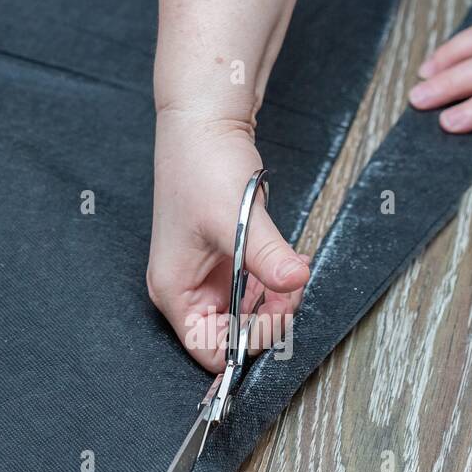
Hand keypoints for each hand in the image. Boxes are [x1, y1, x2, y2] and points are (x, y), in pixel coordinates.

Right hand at [147, 108, 309, 372]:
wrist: (204, 121)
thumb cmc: (202, 165)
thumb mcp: (237, 216)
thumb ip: (267, 255)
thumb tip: (296, 281)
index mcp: (174, 291)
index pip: (209, 349)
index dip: (248, 343)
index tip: (280, 312)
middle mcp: (185, 290)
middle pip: (230, 338)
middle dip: (267, 321)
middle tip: (294, 290)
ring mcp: (204, 277)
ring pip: (245, 316)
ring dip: (275, 305)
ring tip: (294, 272)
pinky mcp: (223, 261)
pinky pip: (252, 292)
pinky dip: (274, 287)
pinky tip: (290, 264)